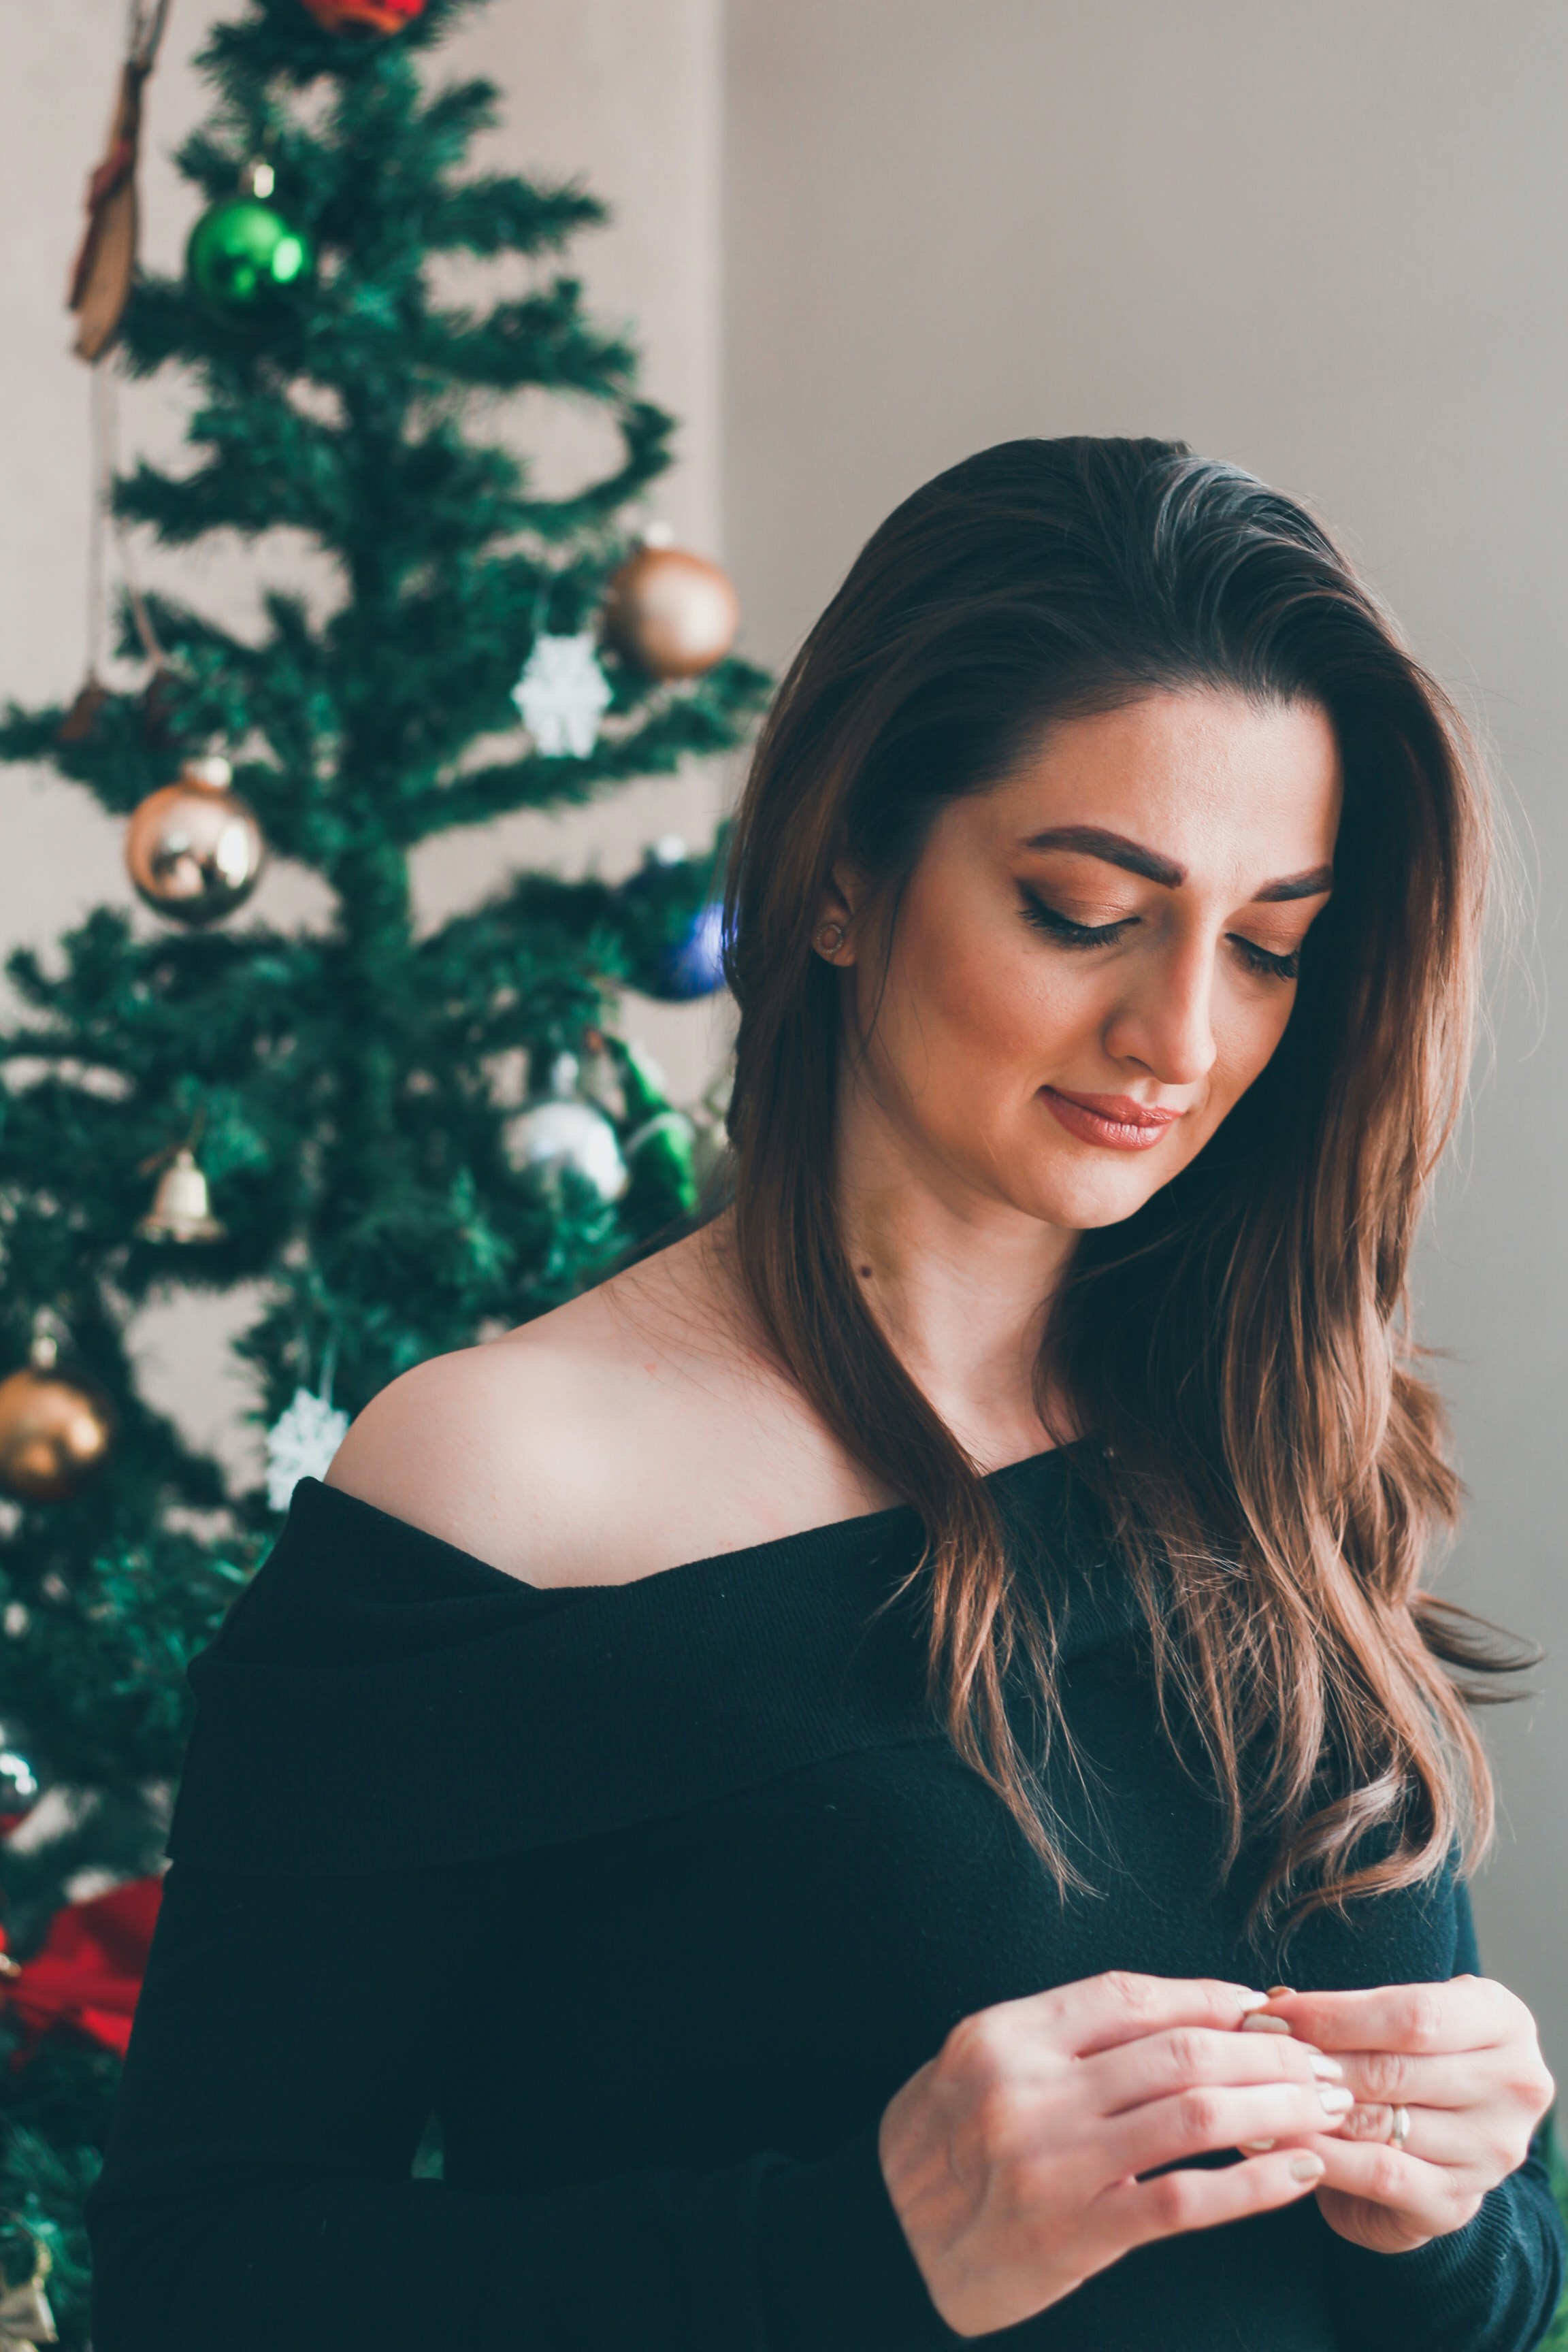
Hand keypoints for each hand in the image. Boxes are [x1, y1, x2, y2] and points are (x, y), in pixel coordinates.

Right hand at [877, 1970, 1352, 2336]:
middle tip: (1320, 2061)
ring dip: (1275, 2108)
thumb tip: (1181, 2018)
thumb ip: (1061, 2043)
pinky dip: (1254, 2185)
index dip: (1208, 1997)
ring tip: (1323, 2108)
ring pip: (1196, 2116)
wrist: (881, 2247)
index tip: (1264, 2007)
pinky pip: (1187, 2200)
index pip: (1131, 1996)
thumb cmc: (942, 2151)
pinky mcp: (1075, 2233)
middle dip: (1265, 2052)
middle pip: (1179, 2051)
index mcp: (1004, 2035)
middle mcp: (1027, 2088)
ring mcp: (1052, 2161)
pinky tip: (1297, 2173)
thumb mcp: (978, 2069)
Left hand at [1260, 1976, 1555, 2254]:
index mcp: (1504, 2021)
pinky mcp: (1456, 2202)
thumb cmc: (1409, 2056)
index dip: (1335, 2013)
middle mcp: (1513, 2086)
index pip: (1414, 2015)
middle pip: (1394, 2069)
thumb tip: (1272, 2005)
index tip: (1271, 2009)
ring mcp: (1490, 2152)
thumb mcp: (1396, 2018)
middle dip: (1315, 2059)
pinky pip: (1377, 2174)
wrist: (1437, 2140)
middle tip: (1255, 2051)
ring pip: (1381, 2122)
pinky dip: (1322, 2155)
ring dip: (1310, 2108)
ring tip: (1256, 2092)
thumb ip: (1350, 2012)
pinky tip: (1277, 2140)